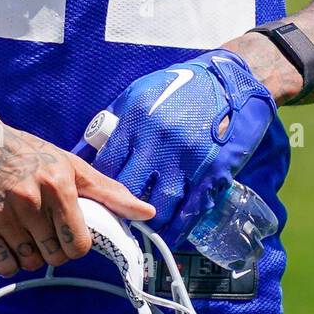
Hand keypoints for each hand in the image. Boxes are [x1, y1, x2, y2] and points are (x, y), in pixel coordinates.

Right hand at [0, 109, 153, 276]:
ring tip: (21, 228)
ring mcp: (3, 214)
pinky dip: (7, 259)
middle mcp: (30, 200)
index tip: (66, 233)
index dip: (75, 244)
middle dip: (52, 249)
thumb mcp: (68, 165)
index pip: (79, 244)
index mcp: (58, 184)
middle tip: (41, 228)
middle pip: (55, 257)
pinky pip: (4, 265)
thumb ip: (108, 192)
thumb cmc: (24, 153)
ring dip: (28, 254)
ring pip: (29, 263)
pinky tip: (4, 238)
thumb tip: (147, 213)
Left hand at [73, 50, 276, 250]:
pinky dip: (179, 225)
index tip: (100, 195)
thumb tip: (85, 150)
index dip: (100, 184)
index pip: (107, 165)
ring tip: (144, 227)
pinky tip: (171, 232)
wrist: (227, 81)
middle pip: (130, 189)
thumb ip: (113, 123)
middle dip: (121, 206)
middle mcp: (159, 142)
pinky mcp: (211, 171)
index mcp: (137, 121)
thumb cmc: (178, 86)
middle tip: (118, 217)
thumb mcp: (138, 94)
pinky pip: (191, 208)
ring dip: (150, 220)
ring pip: (160, 204)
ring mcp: (186, 159)